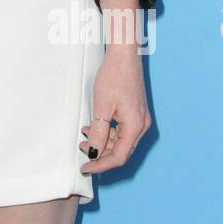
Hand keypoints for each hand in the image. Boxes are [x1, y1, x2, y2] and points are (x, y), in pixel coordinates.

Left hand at [79, 51, 151, 175]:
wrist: (124, 54)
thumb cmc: (114, 76)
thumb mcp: (101, 106)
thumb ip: (98, 132)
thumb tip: (93, 153)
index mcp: (135, 126)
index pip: (118, 157)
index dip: (100, 165)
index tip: (84, 168)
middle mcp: (141, 125)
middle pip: (121, 151)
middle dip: (100, 154)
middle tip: (81, 148)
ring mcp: (140, 118)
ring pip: (121, 141)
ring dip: (102, 143)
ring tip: (83, 135)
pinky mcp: (135, 112)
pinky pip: (122, 130)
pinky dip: (107, 132)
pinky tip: (93, 126)